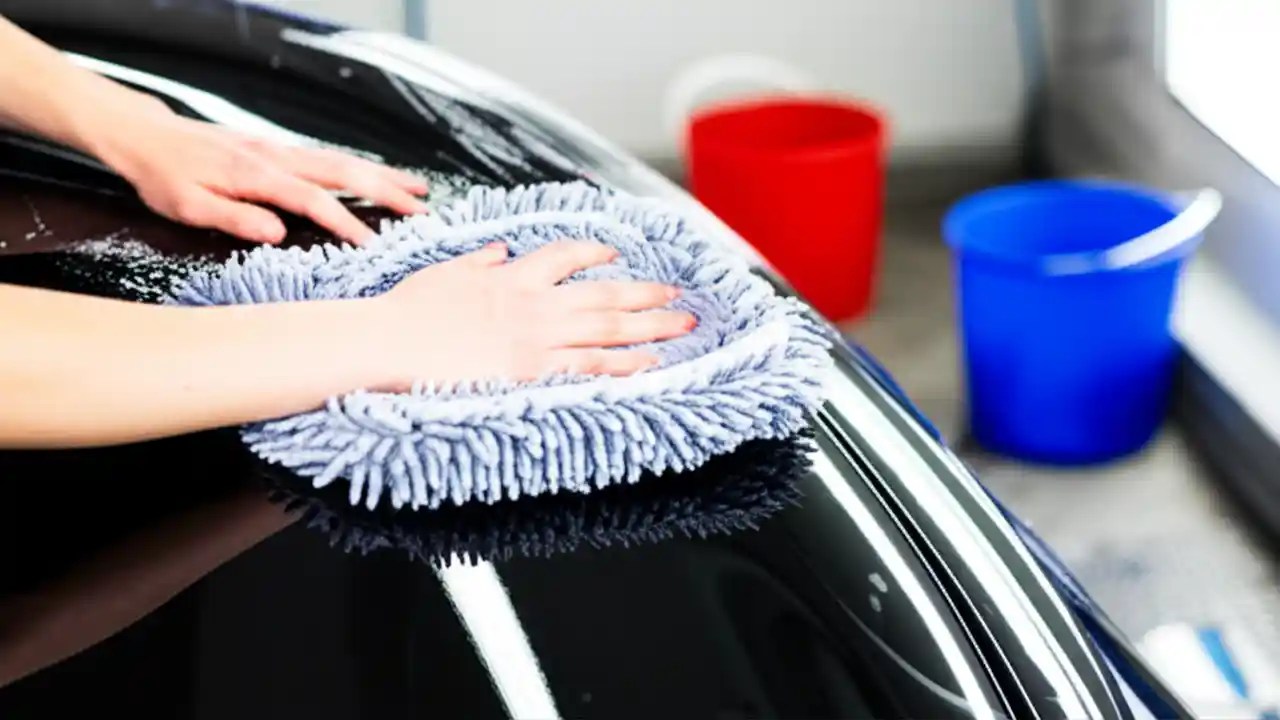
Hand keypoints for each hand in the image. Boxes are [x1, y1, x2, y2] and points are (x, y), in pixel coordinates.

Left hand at [84, 97, 427, 245]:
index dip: (346, 224)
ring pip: (341, 162)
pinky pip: (328, 160)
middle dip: (387, 190)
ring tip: (418, 191)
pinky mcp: (277, 152)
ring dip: (381, 176)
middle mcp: (277, 158)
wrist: (146, 135)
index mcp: (259, 175)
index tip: (375, 246)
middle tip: (423, 210)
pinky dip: (359, 170)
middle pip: (343, 173)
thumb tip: (278, 233)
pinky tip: (375, 179)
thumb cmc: (164, 176)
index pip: (314, 201)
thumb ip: (235, 218)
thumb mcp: (188, 206)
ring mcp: (280, 152)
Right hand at [369, 240, 695, 388]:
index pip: (564, 256)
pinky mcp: (533, 372)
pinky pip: (591, 367)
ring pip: (609, 329)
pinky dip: (625, 365)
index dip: (594, 253)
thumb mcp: (444, 273)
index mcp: (511, 277)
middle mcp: (534, 303)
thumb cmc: (407, 312)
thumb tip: (500, 249)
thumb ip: (478, 261)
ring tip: (684, 324)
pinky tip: (652, 364)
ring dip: (651, 326)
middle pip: (603, 294)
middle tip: (679, 293)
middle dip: (645, 293)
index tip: (615, 253)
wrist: (389, 343)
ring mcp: (537, 338)